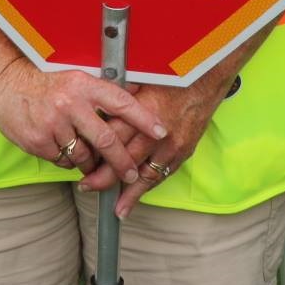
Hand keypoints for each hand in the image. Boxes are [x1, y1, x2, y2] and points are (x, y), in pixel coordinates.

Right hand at [0, 56, 167, 185]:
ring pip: (84, 156)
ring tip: (86, 155)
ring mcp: (53, 124)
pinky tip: (60, 145)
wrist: (4, 85)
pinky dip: (67, 159)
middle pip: (106, 140)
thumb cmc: (44, 82)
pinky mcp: (38, 141)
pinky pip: (63, 161)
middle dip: (123, 161)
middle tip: (131, 173)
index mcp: (83, 85)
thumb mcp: (75, 77)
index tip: (160, 130)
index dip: (143, 118)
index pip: (121, 102)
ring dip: (90, 162)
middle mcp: (69, 104)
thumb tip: (135, 91)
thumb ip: (102, 89)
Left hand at [77, 80, 225, 215]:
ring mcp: (171, 145)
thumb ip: (118, 95)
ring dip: (127, 192)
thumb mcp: (140, 79)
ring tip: (113, 207)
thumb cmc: (170, 77)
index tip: (80, 158)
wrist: (204, 79)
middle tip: (87, 186)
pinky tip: (134, 201)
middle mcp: (156, 131)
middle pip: (125, 159)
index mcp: (141, 109)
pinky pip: (162, 175)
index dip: (95, 149)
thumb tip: (95, 105)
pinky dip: (146, 189)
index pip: (113, 134)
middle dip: (104, 176)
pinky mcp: (182, 152)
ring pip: (145, 174)